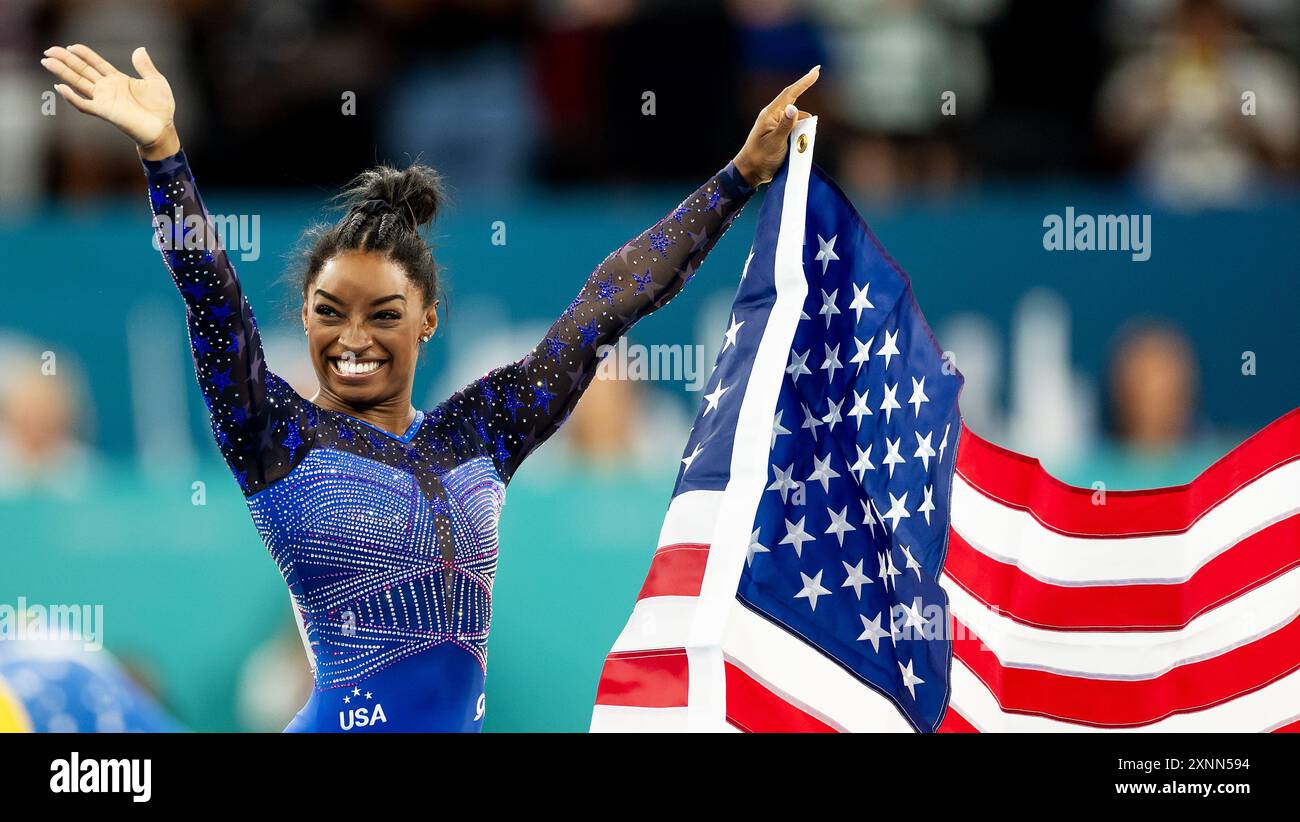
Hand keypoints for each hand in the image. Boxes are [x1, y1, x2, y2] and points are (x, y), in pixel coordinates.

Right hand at [40, 44, 178, 158]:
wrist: (163, 129)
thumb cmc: (161, 108)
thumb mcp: (156, 81)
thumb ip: (145, 66)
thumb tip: (139, 49)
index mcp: (118, 80)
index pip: (96, 64)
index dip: (84, 54)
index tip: (71, 46)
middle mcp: (108, 89)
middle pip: (82, 71)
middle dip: (65, 60)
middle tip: (49, 50)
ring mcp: (104, 100)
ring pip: (78, 83)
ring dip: (62, 73)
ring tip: (47, 61)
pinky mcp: (105, 112)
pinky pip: (84, 104)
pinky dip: (72, 97)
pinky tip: (61, 87)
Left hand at [731, 66, 819, 186]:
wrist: (750, 171)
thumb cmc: (759, 157)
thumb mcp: (774, 142)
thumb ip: (785, 125)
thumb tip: (793, 107)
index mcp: (770, 114)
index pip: (790, 93)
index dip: (804, 82)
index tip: (817, 71)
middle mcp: (774, 116)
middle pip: (796, 110)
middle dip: (804, 121)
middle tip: (795, 140)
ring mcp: (776, 125)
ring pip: (797, 122)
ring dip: (801, 132)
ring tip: (792, 150)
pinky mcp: (779, 133)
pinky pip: (794, 130)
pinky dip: (799, 136)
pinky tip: (795, 148)